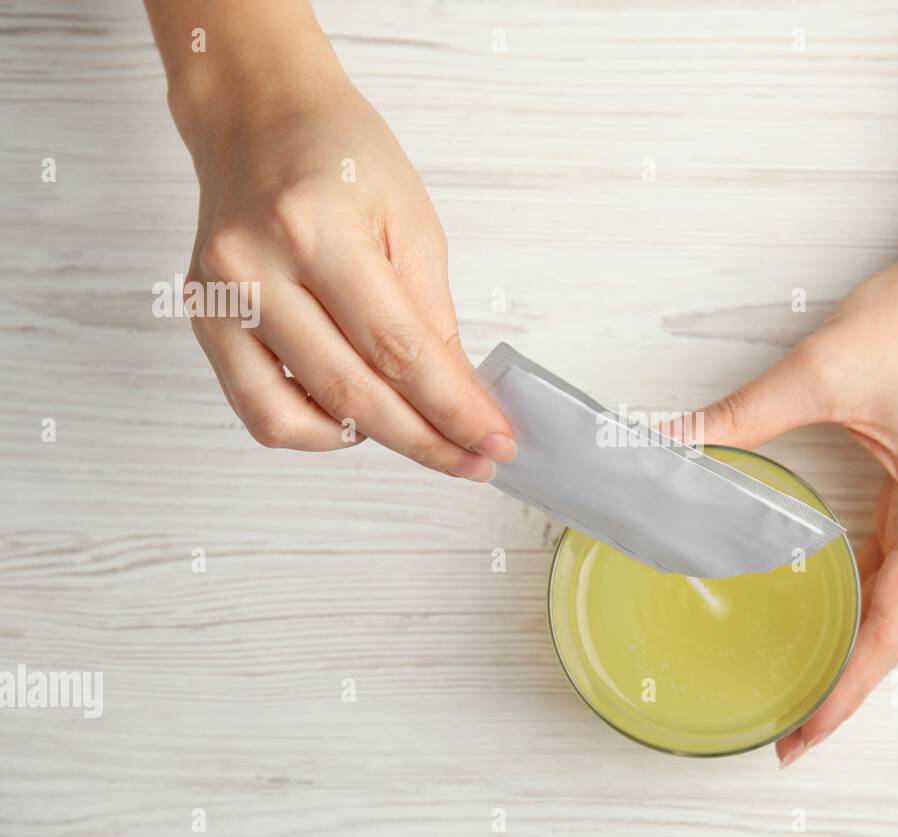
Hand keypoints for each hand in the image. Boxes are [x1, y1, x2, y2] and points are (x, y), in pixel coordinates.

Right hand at [176, 69, 513, 478]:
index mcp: (314, 229)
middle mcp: (252, 269)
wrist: (258, 117)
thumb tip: (460, 400)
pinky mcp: (203, 323)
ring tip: (417, 427)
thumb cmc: (341, 156)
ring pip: (297, 419)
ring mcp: (218, 301)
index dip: (453, 409)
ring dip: (372, 440)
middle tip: (475, 460)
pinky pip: (259, 411)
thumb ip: (432, 317)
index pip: (398, 349)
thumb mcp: (411, 222)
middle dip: (426, 440)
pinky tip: (355, 413)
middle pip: (351, 394)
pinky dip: (314, 429)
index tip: (495, 442)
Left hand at [689, 241, 897, 765]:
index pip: (893, 629)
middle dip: (847, 687)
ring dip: (856, 650)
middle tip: (790, 731)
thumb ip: (741, 418)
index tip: (803, 732)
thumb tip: (668, 447)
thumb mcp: (822, 374)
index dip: (847, 689)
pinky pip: (895, 568)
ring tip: (805, 690)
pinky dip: (862, 603)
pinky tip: (825, 617)